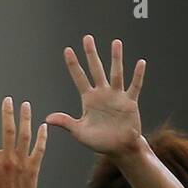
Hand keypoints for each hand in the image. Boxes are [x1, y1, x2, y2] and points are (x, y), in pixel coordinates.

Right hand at [0, 97, 47, 187]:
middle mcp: (8, 160)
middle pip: (8, 131)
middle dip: (7, 113)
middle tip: (7, 100)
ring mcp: (22, 163)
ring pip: (25, 136)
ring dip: (25, 119)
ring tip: (25, 105)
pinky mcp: (33, 168)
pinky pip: (39, 150)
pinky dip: (42, 137)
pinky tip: (43, 126)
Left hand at [46, 35, 145, 157]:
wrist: (119, 149)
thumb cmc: (99, 142)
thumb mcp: (79, 132)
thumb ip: (65, 122)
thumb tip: (47, 118)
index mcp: (88, 99)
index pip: (79, 78)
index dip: (73, 65)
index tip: (67, 50)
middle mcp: (102, 94)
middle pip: (95, 69)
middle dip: (91, 54)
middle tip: (87, 38)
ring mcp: (116, 96)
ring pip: (116, 73)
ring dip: (116, 58)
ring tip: (116, 43)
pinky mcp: (129, 102)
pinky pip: (134, 86)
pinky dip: (138, 75)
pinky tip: (140, 63)